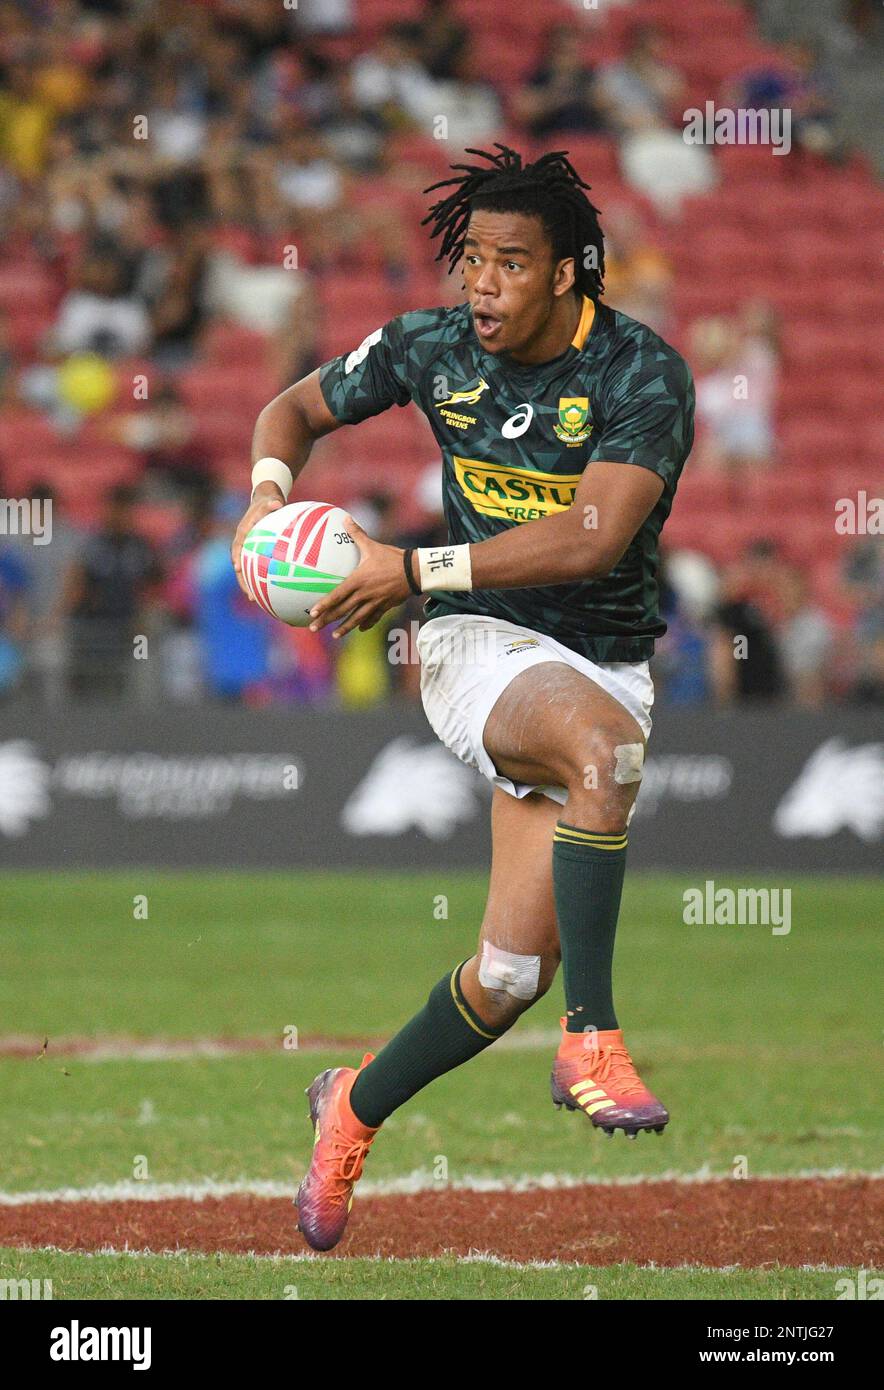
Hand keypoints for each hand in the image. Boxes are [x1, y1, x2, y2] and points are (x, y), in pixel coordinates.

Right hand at [231, 482, 284, 598]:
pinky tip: (274, 592)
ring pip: (247, 570)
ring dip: (250, 585)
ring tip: (257, 601)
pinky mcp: (256, 553)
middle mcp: (243, 543)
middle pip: (239, 565)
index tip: (237, 568)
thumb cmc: (268, 500)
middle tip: (251, 596)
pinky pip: (258, 568)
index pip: (238, 546)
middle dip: (243, 581)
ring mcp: (249, 549)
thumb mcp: (270, 499)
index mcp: (244, 531)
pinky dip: (263, 580)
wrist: (266, 500)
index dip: (237, 557)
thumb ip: (272, 502)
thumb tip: (277, 503)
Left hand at [308, 515, 410, 638]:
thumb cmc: (392, 557)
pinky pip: (374, 617)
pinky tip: (360, 629)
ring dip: (345, 627)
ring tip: (335, 635)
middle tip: (314, 628)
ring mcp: (375, 602)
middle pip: (342, 610)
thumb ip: (357, 534)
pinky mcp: (385, 606)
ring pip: (357, 618)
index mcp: (358, 580)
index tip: (312, 613)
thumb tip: (346, 519)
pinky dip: (366, 624)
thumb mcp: (373, 546)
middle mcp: (364, 594)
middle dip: (327, 620)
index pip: (337, 595)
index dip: (324, 604)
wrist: (414, 571)